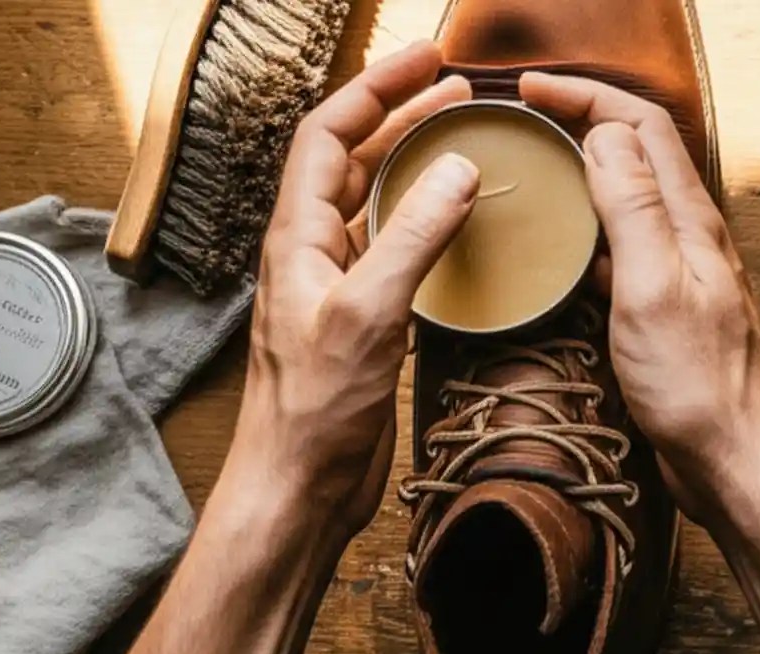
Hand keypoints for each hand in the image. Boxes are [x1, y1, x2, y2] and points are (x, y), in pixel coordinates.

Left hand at [226, 43, 478, 538]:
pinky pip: (392, 247)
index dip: (376, 88)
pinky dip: (424, 219)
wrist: (299, 486)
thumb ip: (412, 238)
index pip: (329, 134)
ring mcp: (337, 283)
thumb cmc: (313, 412)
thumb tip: (456, 170)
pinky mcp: (362, 317)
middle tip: (457, 87)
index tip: (428, 61)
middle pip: (354, 158)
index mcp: (298, 237)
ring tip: (461, 136)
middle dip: (402, 114)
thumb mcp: (368, 314)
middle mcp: (313, 250)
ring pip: (374, 200)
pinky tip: (454, 217)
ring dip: (413, 163)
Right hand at [521, 74, 759, 521]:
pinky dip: (586, 236)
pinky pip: (621, 254)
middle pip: (635, 154)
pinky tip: (557, 256)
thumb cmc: (701, 388)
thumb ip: (633, 207)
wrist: (738, 463)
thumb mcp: (654, 288)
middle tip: (523, 123)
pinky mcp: (665, 312)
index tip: (529, 91)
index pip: (640, 125)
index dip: (586, 96)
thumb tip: (605, 134)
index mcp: (690, 221)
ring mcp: (678, 274)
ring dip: (582, 177)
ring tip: (532, 177)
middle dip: (581, 122)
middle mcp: (689, 237)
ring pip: (626, 203)